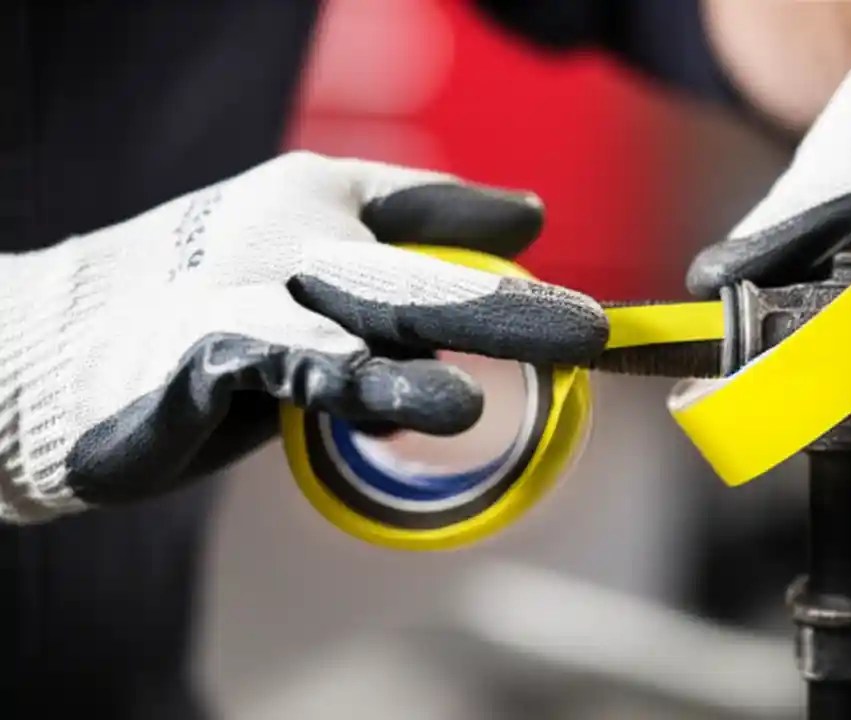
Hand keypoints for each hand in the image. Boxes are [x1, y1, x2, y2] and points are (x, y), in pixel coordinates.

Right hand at [0, 151, 606, 521]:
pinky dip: (339, 382)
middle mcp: (288, 232)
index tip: (568, 280)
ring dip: (428, 355)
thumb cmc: (214, 303)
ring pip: (356, 323)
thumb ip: (415, 239)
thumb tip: (529, 218)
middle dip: (505, 308)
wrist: (58, 344)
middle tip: (588, 332)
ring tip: (481, 399)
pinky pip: (283, 367)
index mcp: (319, 196)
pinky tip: (394, 404)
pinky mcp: (201, 351)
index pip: (424, 212)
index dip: (494, 241)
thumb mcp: (318, 260)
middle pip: (415, 274)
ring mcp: (245, 288)